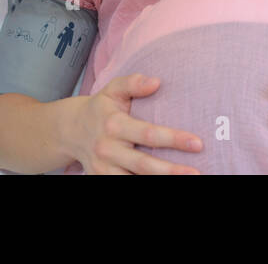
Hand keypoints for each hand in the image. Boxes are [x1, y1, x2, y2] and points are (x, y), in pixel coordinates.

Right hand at [64, 75, 204, 174]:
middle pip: (144, 164)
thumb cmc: (100, 108)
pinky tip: (165, 185)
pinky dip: (142, 186)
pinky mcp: (101, 179)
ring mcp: (104, 169)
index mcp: (114, 125)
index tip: (197, 143)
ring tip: (185, 182)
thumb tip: (157, 82)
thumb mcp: (113, 89)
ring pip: (134, 180)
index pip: (148, 134)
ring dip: (159, 182)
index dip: (173, 139)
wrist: (70, 130)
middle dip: (171, 171)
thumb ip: (133, 83)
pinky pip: (123, 185)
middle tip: (196, 173)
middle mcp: (108, 149)